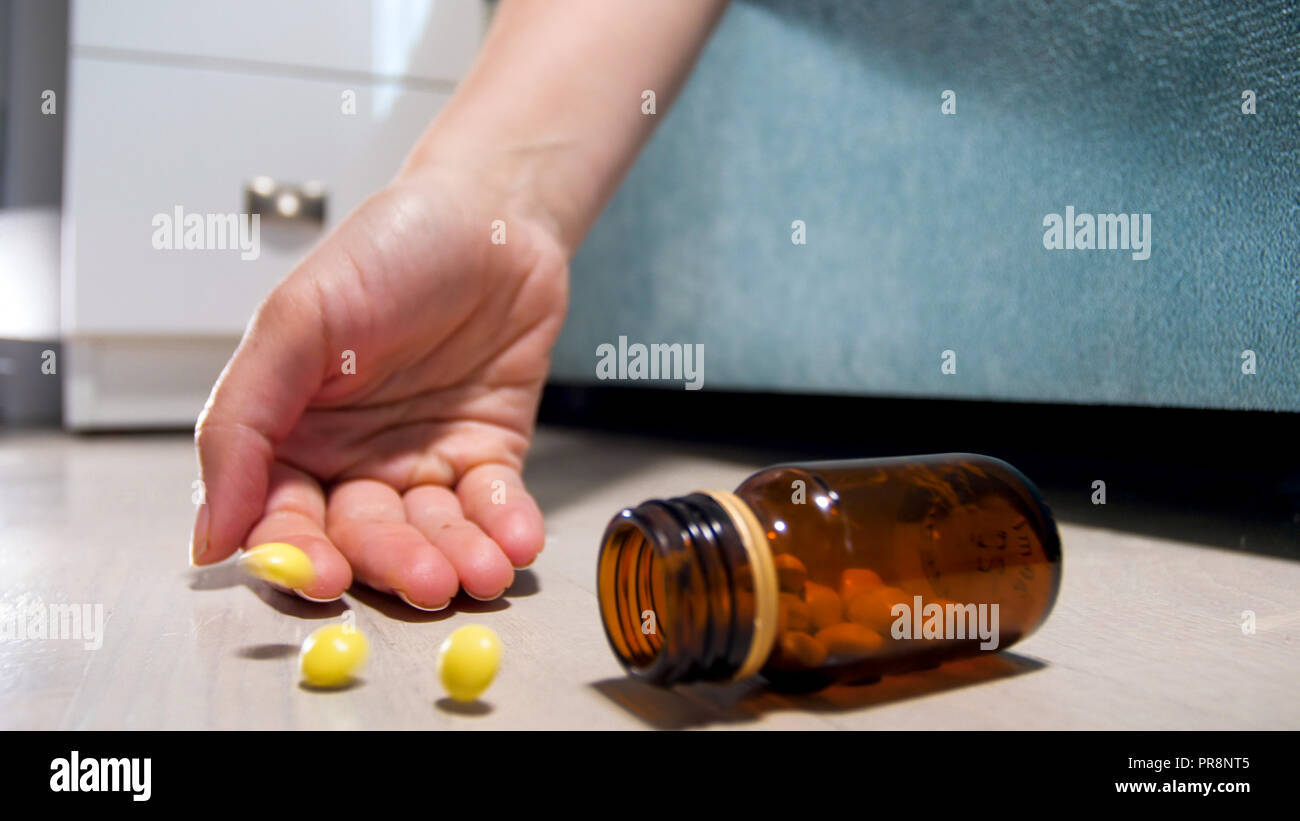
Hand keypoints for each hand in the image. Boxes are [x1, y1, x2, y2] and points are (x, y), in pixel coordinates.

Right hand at [190, 165, 567, 608]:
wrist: (491, 216)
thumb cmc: (389, 247)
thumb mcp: (296, 319)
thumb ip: (242, 422)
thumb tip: (208, 534)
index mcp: (292, 432)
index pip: (281, 516)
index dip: (299, 552)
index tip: (324, 574)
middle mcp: (354, 457)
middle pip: (363, 536)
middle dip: (394, 563)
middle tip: (425, 581)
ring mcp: (422, 460)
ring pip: (431, 533)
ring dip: (456, 558)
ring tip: (483, 571)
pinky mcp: (486, 455)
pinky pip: (493, 507)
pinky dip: (506, 528)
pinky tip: (517, 540)